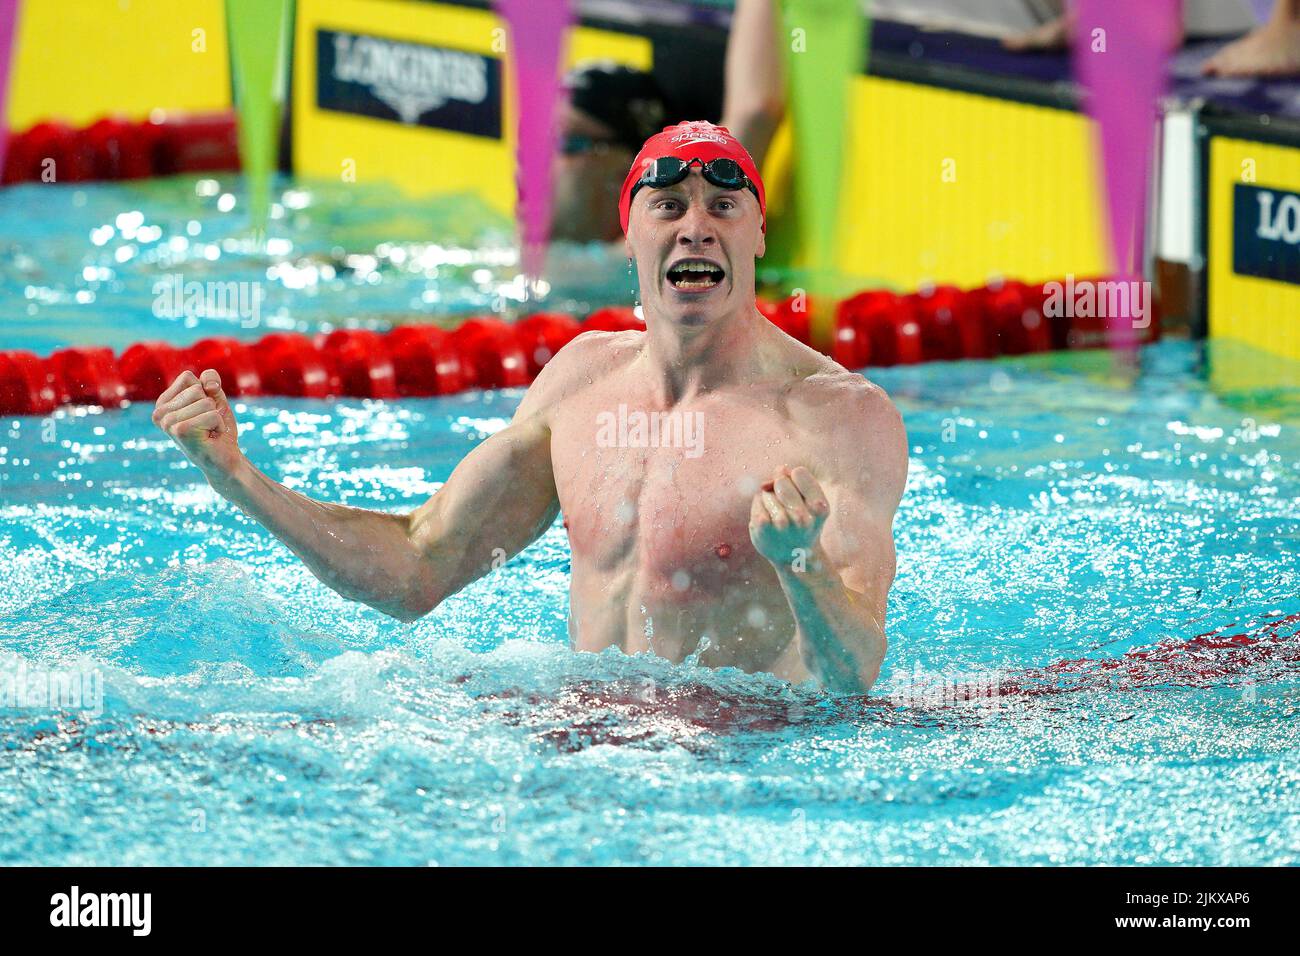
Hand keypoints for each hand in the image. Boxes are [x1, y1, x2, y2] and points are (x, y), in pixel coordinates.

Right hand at [152, 369, 243, 484]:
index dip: (205, 391)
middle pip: (197, 389)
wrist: (224, 459)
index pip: (187, 377)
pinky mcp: (181, 431)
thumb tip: (209, 384)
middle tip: (207, 425)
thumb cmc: (217, 428)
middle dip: (211, 406)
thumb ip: (210, 381)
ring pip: (206, 402)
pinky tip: (211, 437)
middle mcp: (159, 413)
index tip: (203, 411)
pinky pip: (212, 414)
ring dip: (215, 417)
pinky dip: (219, 425)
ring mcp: (168, 423)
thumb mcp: (215, 398)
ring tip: (208, 431)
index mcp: (162, 403)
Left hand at [748, 465, 828, 568]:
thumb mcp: (809, 501)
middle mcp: (803, 517)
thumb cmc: (802, 522)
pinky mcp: (761, 526)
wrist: (793, 557)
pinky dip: (760, 507)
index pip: (799, 472)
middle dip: (780, 486)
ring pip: (767, 490)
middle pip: (781, 480)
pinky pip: (757, 500)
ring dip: (769, 499)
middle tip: (786, 505)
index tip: (798, 492)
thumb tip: (777, 472)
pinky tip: (768, 522)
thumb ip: (795, 480)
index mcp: (820, 507)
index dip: (795, 478)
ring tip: (779, 518)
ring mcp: (781, 523)